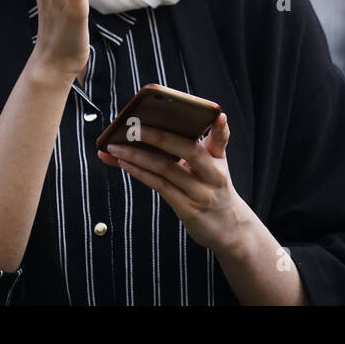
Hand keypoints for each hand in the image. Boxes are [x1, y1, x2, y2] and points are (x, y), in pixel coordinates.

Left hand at [97, 113, 249, 255]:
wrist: (229, 229)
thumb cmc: (212, 190)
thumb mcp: (213, 166)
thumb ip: (194, 147)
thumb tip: (159, 129)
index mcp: (218, 159)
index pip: (221, 139)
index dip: (220, 127)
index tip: (217, 115)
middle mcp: (213, 175)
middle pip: (188, 150)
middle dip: (158, 136)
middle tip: (133, 127)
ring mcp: (201, 193)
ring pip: (167, 168)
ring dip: (137, 155)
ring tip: (115, 146)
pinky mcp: (188, 209)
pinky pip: (160, 186)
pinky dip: (140, 173)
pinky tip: (124, 163)